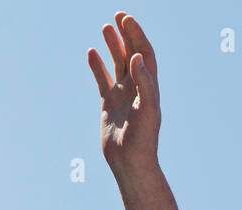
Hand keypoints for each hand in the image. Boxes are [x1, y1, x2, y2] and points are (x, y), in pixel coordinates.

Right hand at [88, 12, 159, 173]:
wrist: (130, 162)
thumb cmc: (143, 139)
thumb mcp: (147, 109)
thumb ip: (144, 82)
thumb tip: (137, 56)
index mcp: (149, 87)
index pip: (144, 54)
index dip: (137, 36)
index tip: (126, 19)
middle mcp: (137, 89)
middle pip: (132, 54)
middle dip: (127, 35)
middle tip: (118, 15)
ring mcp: (123, 95)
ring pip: (117, 64)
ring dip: (113, 46)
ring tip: (106, 27)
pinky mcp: (109, 104)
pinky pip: (103, 80)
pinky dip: (98, 66)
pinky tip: (92, 52)